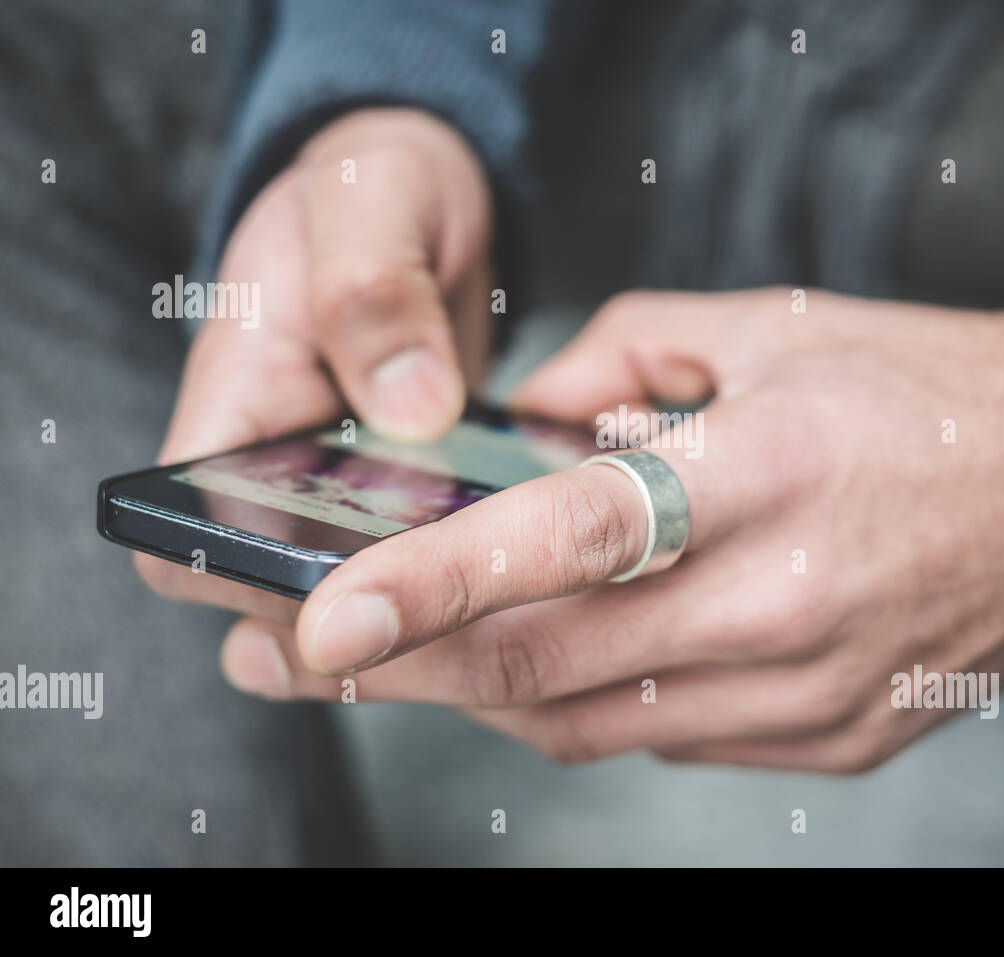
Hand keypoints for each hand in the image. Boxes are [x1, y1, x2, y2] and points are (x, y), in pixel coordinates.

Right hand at [135, 107, 494, 616]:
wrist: (420, 192)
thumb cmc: (370, 184)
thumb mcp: (370, 204)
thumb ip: (373, 293)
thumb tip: (411, 411)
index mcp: (234, 405)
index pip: (185, 546)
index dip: (243, 586)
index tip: (345, 583)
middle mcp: (285, 463)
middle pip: (291, 587)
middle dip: (367, 605)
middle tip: (464, 591)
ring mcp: (356, 483)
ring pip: (377, 577)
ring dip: (438, 585)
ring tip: (520, 573)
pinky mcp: (421, 484)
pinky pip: (444, 541)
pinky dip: (486, 547)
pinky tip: (549, 539)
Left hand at [219, 289, 1003, 771]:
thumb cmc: (931, 386)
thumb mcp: (771, 324)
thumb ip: (622, 356)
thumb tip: (522, 418)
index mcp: (770, 475)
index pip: (570, 542)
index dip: (432, 586)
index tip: (316, 621)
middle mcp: (790, 605)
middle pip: (552, 664)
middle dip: (407, 666)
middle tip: (300, 652)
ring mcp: (815, 694)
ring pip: (594, 724)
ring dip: (484, 692)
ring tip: (403, 656)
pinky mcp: (836, 743)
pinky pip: (667, 743)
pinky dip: (588, 705)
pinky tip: (557, 664)